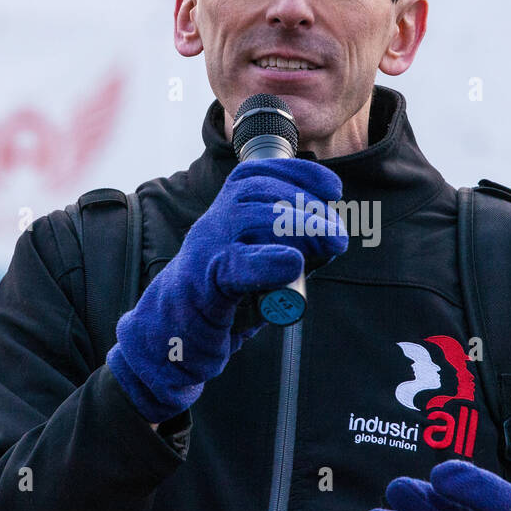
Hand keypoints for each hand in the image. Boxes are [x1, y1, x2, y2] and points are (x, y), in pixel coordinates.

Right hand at [107, 157, 347, 423]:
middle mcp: (214, 223)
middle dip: (308, 207)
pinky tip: (294, 263)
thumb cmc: (225, 300)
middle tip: (338, 235)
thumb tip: (333, 237)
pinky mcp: (203, 284)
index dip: (299, 174)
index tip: (334, 189)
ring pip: (250, 218)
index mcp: (225, 213)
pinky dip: (269, 261)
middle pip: (259, 192)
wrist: (172, 337)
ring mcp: (205, 250)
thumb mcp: (261, 265)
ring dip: (299, 226)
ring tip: (330, 244)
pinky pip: (236, 264)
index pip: (258, 173)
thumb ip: (293, 249)